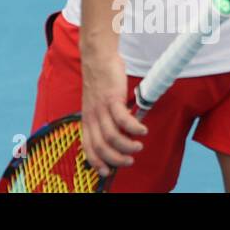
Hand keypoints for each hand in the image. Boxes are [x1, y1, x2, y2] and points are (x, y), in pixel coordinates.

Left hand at [79, 46, 147, 178]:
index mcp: (87, 119)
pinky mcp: (112, 98)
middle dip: (116, 159)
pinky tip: (142, 130)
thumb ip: (104, 119)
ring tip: (138, 145)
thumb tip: (120, 134)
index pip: (88, 147)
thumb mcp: (97, 104)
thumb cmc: (100, 80)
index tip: (107, 172)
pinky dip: (135, 129)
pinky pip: (124, 120)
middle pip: (101, 147)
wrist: (98, 57)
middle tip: (129, 160)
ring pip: (112, 137)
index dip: (96, 162)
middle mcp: (92, 116)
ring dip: (128, 146)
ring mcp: (101, 108)